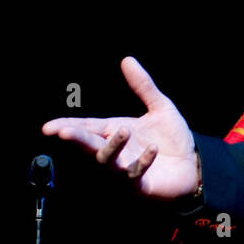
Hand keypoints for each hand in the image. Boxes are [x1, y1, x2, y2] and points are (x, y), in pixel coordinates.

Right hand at [42, 56, 199, 200]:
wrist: (194, 164)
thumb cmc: (172, 139)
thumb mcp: (160, 107)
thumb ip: (143, 86)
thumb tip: (127, 60)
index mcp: (115, 131)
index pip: (87, 127)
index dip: (68, 126)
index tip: (49, 126)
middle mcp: (117, 151)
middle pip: (91, 145)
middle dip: (77, 138)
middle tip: (63, 132)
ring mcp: (126, 169)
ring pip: (108, 161)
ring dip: (112, 147)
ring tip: (122, 130)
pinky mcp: (141, 184)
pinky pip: (137, 174)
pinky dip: (143, 162)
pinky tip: (153, 150)